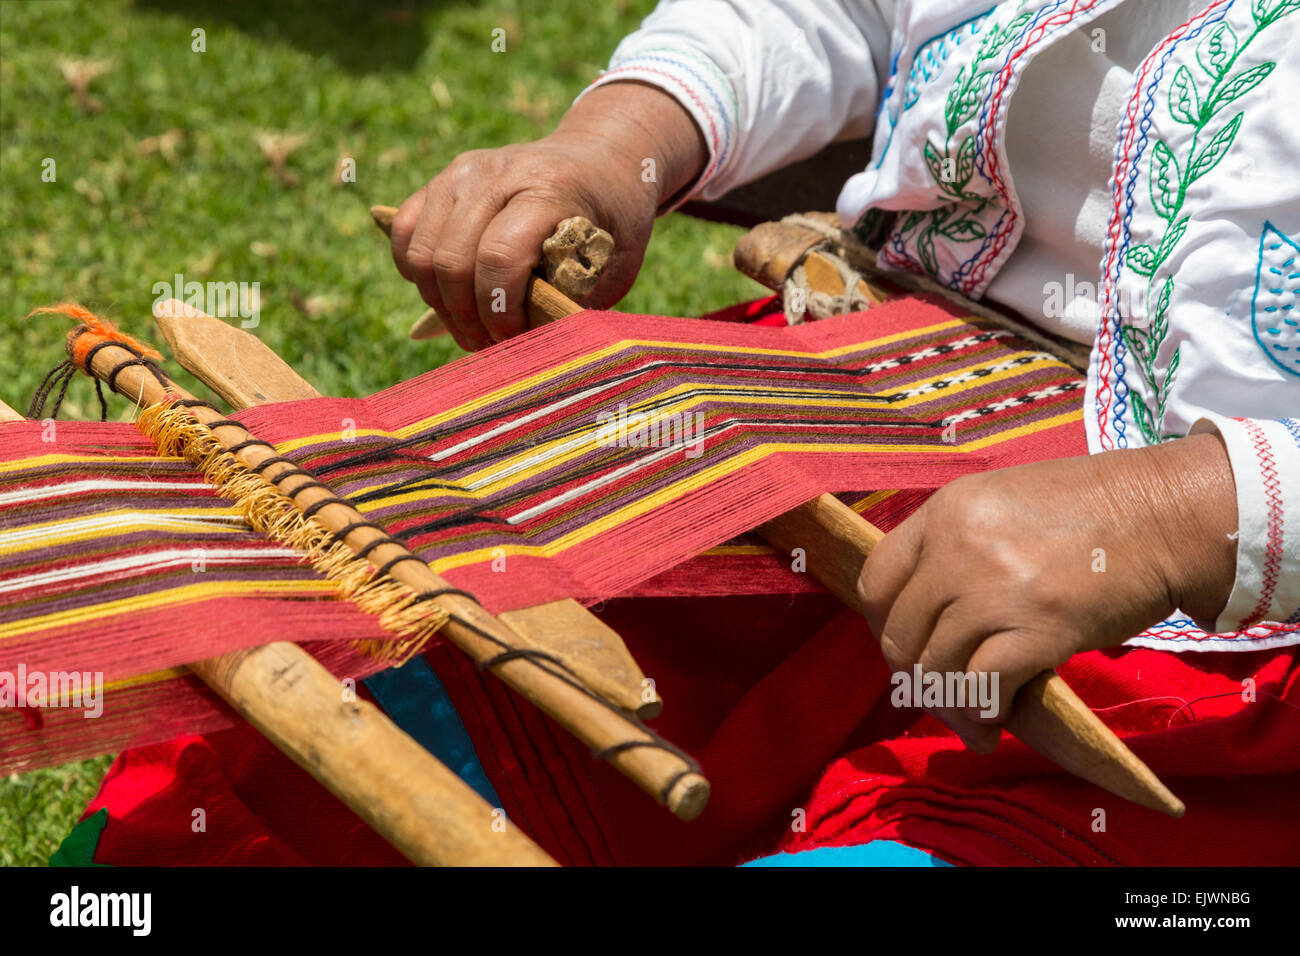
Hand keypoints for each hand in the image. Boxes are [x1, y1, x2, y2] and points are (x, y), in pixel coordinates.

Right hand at [389, 82, 705, 350]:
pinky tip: (448, 295)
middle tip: (489, 344)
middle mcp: (497, 173)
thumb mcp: (614, 264)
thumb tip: (530, 350)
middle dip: (467, 316)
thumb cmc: (611, 222)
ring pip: (421, 252)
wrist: (598, 161)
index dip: (498, 311)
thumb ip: (574, 303)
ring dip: (440, 303)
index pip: (499, 256)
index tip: (513, 339)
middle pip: (452, 259)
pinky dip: (417, 274)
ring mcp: (462, 172)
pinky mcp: (441, 181)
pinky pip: (406, 235)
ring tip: (471, 327)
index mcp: (548, 189)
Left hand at [856, 432, 1237, 751]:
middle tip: (940, 692)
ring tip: (973, 720)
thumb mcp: (1001, 501)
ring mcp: (994, 589)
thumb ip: (956, 545)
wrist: (1167, 513)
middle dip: (914, 675)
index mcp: (945, 512)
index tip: (907, 646)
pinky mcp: (1038, 629)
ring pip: (937, 668)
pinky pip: (983, 687)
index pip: (875, 582)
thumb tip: (928, 610)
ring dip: (950, 705)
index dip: (883, 625)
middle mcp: (957, 549)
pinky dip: (983, 712)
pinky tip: (996, 720)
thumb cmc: (1092, 507)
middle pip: (899, 634)